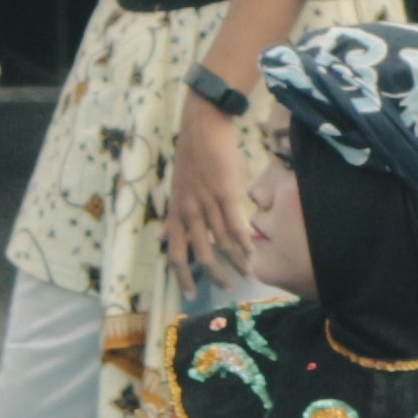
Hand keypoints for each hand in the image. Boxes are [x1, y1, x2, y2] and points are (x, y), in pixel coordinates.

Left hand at [165, 98, 254, 282]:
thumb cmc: (191, 153)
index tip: (190, 293)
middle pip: (200, 253)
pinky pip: (235, 223)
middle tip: (227, 288)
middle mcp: (189, 211)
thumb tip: (163, 237)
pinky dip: (245, 240)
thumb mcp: (175, 188)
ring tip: (247, 273)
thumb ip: (172, 216)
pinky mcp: (225, 192)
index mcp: (176, 211)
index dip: (182, 275)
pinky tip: (254, 251)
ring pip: (221, 241)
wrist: (202, 124)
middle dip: (214, 274)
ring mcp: (207, 202)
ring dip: (235, 260)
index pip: (176, 252)